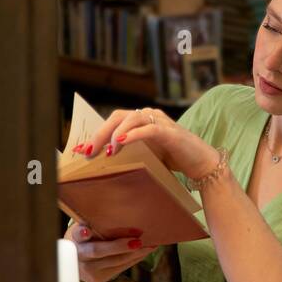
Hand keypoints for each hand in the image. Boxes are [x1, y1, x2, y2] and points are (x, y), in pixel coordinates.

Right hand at [65, 221, 155, 281]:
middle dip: (119, 246)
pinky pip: (119, 268)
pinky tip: (145, 251)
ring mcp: (88, 270)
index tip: (86, 231)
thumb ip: (96, 223)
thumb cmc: (87, 238)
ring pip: (114, 262)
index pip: (77, 234)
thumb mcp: (86, 228)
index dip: (82, 233)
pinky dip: (134, 259)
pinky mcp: (98, 279)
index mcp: (74, 238)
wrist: (77, 261)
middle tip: (137, 241)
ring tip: (150, 245)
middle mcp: (80, 255)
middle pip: (98, 251)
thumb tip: (124, 212)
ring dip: (134, 253)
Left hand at [74, 107, 220, 183]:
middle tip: (87, 151)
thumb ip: (128, 154)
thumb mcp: (146, 157)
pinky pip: (149, 129)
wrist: (202, 164)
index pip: (113, 121)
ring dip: (115, 134)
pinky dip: (133, 135)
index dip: (95, 132)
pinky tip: (120, 143)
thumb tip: (102, 164)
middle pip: (118, 117)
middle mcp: (149, 116)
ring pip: (131, 119)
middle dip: (100, 133)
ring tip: (106, 150)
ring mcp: (160, 122)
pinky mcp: (170, 132)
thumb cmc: (173, 160)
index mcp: (141, 121)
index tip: (79, 149)